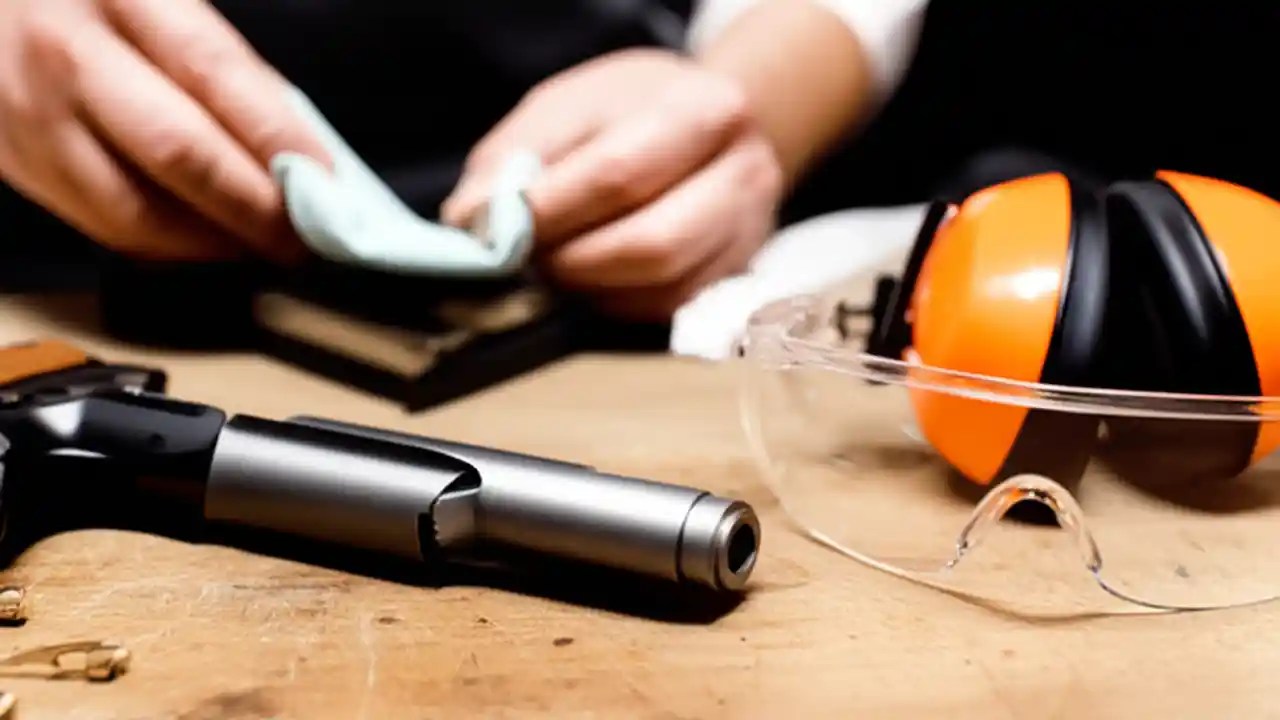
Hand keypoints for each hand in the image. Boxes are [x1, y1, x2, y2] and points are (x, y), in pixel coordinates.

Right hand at [0, 0, 328, 262]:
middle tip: (304, 238)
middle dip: (253, 208)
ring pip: (133, 209)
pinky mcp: (10, 161)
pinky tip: (204, 242)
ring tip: (261, 248)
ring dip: (211, 242)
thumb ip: (222, 66)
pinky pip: (98, 224)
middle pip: (177, 151)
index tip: (325, 183)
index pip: (214, 74)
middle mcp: (66, 54)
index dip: (278, 137)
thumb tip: (293, 148)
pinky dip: (164, 245)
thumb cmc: (88, 0)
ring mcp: (27, 112)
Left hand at [442, 48, 782, 321]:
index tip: (496, 227)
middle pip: (650, 244)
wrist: (713, 123)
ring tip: (552, 267)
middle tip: (525, 258)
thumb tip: (471, 221)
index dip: (548, 212)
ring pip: (662, 287)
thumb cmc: (632, 109)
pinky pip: (669, 308)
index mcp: (705, 110)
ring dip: (591, 290)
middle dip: (571, 261)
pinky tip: (588, 281)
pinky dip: (615, 303)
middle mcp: (745, 174)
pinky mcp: (737, 274)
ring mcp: (749, 231)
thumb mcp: (568, 105)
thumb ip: (515, 157)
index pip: (617, 175)